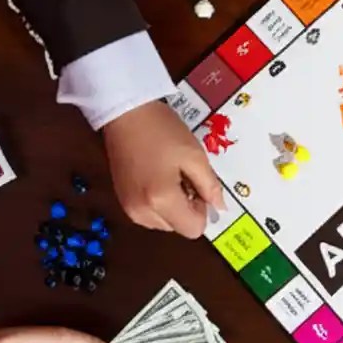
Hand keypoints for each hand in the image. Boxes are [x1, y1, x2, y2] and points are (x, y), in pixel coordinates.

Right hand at [104, 101, 224, 237]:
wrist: (125, 113)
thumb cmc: (163, 131)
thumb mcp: (195, 155)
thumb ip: (210, 186)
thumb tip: (220, 208)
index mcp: (162, 201)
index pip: (193, 230)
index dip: (201, 209)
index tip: (195, 184)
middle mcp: (142, 212)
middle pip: (178, 228)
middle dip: (186, 208)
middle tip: (181, 176)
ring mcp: (129, 209)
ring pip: (164, 223)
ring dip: (171, 206)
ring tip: (166, 175)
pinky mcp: (122, 201)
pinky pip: (149, 215)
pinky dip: (157, 203)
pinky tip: (154, 178)